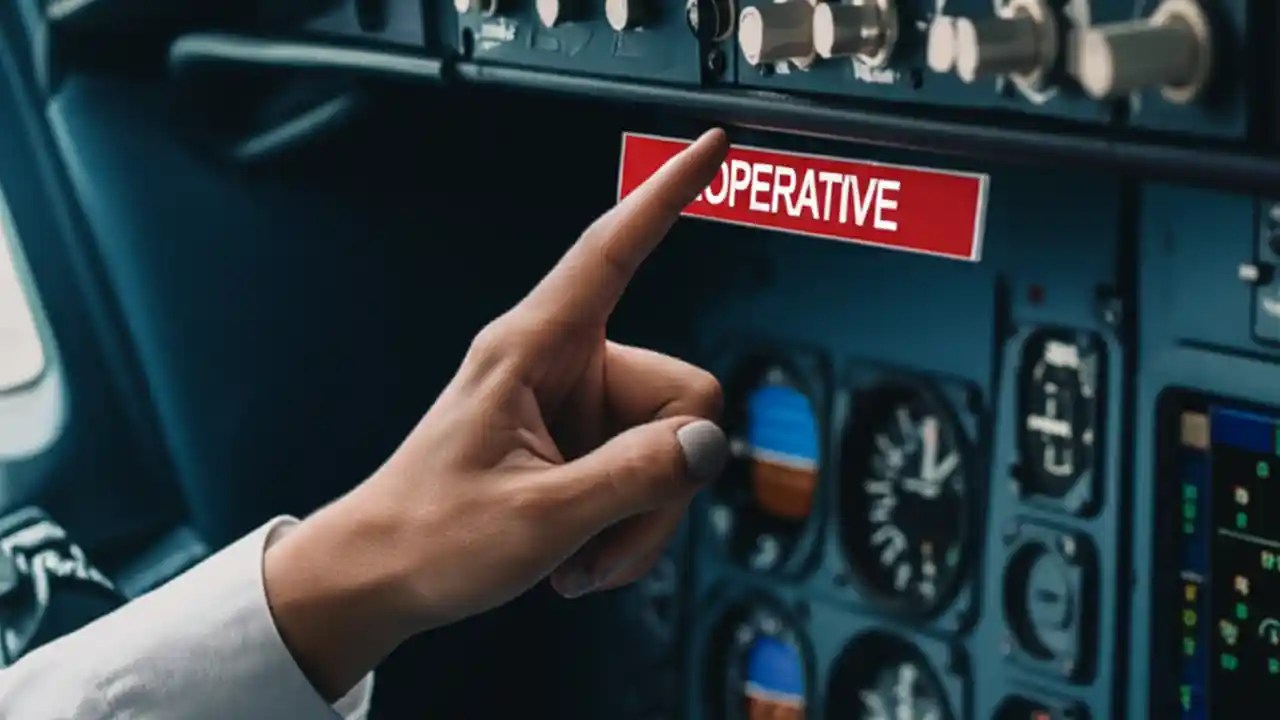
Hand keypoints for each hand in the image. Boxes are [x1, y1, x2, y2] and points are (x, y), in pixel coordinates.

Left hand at [263, 129, 731, 700]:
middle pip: (681, 398)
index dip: (666, 197)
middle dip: (660, 485)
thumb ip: (635, 477)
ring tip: (579, 555)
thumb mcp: (539, 516)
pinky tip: (580, 553)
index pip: (611, 251)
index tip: (710, 146)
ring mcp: (575, 409)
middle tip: (603, 538)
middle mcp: (562, 365)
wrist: (381, 577)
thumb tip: (709, 444)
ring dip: (639, 519)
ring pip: (672, 449)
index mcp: (534, 348)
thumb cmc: (428, 535)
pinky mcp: (582, 447)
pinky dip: (627, 526)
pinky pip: (647, 476)